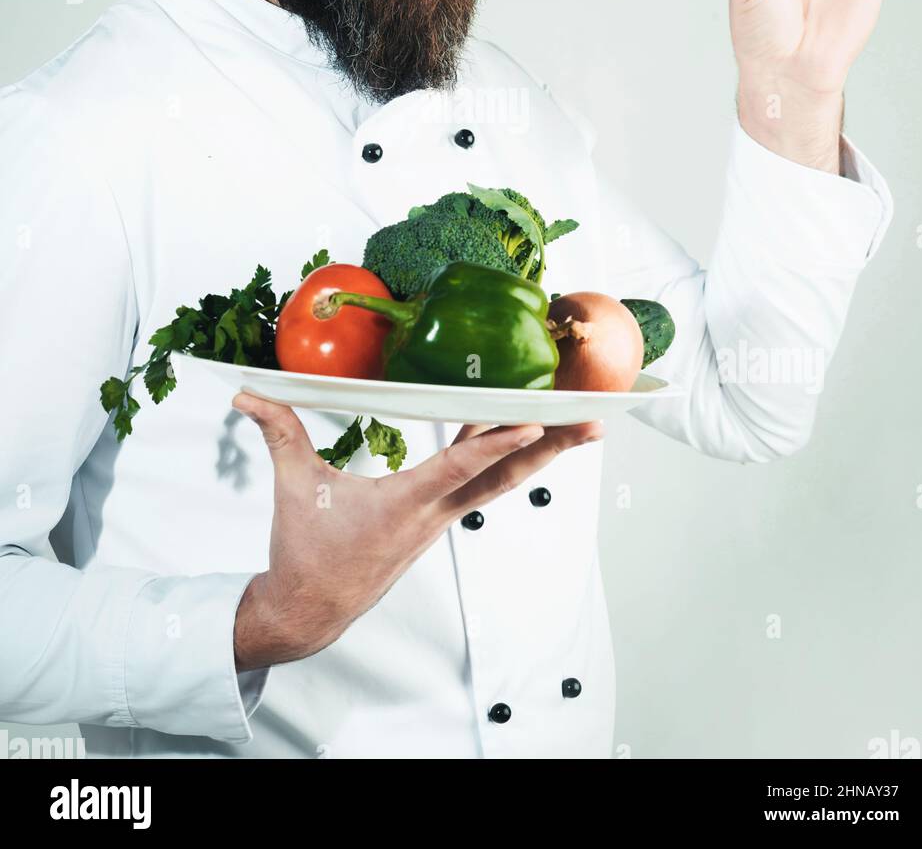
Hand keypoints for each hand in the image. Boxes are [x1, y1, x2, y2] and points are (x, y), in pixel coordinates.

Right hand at [231, 395, 602, 671]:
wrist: (310, 609)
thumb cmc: (305, 552)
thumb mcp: (292, 488)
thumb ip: (277, 433)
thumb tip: (248, 393)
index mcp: (403, 505)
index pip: (457, 468)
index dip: (496, 444)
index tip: (534, 424)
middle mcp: (432, 512)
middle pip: (503, 474)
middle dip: (550, 448)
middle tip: (592, 422)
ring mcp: (438, 519)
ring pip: (499, 481)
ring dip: (540, 454)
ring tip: (578, 427)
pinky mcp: (434, 521)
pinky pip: (480, 485)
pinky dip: (504, 460)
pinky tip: (517, 437)